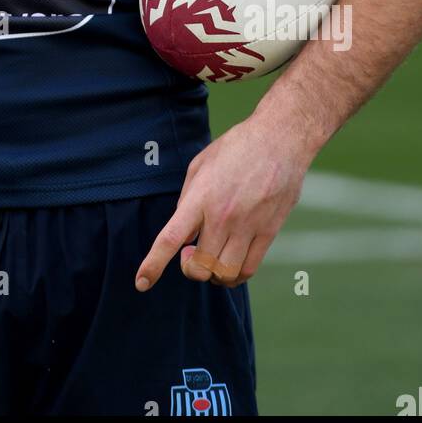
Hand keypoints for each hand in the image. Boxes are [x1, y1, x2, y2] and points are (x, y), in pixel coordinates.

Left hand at [134, 115, 310, 290]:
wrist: (280, 139)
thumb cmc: (236, 148)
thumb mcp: (200, 165)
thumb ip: (188, 200)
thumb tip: (184, 231)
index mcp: (201, 197)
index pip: (171, 238)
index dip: (154, 264)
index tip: (142, 283)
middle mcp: (223, 216)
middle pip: (200, 267)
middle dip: (190, 268)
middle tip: (190, 254)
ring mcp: (248, 226)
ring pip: (225, 274)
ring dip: (213, 274)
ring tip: (212, 257)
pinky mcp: (269, 231)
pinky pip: (249, 269)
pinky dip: (235, 275)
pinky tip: (230, 262)